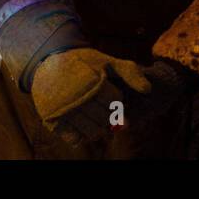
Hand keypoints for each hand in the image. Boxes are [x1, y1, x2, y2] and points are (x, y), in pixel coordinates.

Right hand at [31, 47, 151, 144]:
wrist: (50, 60)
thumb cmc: (84, 61)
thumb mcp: (107, 61)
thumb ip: (130, 72)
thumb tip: (148, 90)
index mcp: (93, 83)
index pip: (116, 103)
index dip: (117, 99)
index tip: (111, 93)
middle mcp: (77, 99)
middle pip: (105, 120)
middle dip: (109, 114)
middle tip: (102, 105)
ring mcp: (63, 112)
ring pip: (92, 132)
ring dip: (98, 127)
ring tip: (94, 114)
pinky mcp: (52, 120)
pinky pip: (74, 139)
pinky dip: (81, 136)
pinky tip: (82, 123)